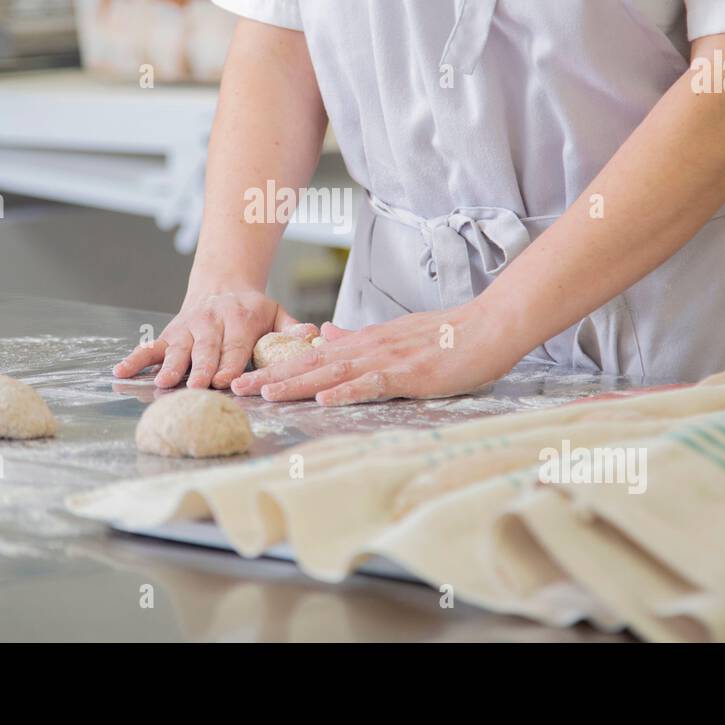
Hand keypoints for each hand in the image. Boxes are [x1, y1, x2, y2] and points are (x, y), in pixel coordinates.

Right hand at [113, 288, 311, 389]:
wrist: (222, 284)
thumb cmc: (253, 310)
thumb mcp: (276, 313)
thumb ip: (292, 328)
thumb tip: (312, 334)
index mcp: (239, 319)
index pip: (235, 346)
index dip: (231, 364)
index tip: (226, 381)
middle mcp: (210, 322)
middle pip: (205, 350)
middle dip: (201, 369)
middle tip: (195, 387)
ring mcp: (186, 328)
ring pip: (177, 349)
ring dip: (170, 367)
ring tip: (164, 384)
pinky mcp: (169, 334)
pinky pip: (149, 347)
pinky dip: (135, 359)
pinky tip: (121, 371)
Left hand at [230, 300, 517, 404]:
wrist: (488, 327)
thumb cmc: (448, 337)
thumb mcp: (396, 335)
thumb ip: (360, 338)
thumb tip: (326, 335)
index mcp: (364, 342)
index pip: (312, 358)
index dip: (277, 368)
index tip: (246, 380)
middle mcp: (368, 347)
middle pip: (311, 364)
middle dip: (272, 377)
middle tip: (235, 389)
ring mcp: (387, 359)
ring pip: (332, 372)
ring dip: (296, 384)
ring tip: (265, 394)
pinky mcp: (409, 372)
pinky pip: (371, 382)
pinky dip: (346, 390)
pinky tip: (323, 398)